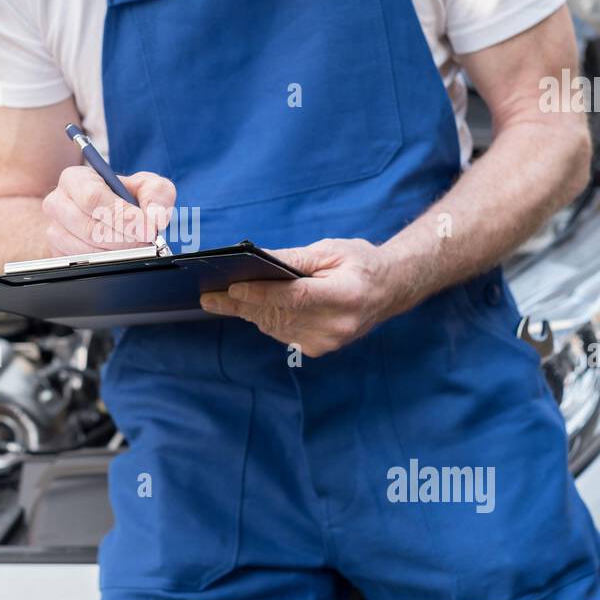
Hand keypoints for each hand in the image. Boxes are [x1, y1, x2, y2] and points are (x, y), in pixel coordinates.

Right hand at [43, 167, 175, 255]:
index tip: (148, 228)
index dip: (123, 216)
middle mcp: (58, 204)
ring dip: (118, 253)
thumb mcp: (144, 185)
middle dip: (125, 239)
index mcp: (74, 179)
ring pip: (86, 251)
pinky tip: (121, 255)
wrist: (102, 212)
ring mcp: (54, 231)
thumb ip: (156, 194)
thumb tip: (155, 216)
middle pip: (90, 228)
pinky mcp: (57, 254)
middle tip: (146, 242)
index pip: (93, 198)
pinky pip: (83, 265)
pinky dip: (108, 264)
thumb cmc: (121, 196)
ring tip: (137, 248)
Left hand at [199, 238, 403, 356]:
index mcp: (345, 295)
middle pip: (279, 315)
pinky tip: (249, 307)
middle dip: (240, 304)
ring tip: (219, 300)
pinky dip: (264, 319)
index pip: (295, 297)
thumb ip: (295, 259)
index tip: (232, 288)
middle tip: (209, 296)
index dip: (261, 294)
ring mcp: (329, 341)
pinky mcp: (320, 349)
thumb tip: (258, 259)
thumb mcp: (331, 250)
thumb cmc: (360, 263)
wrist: (390, 290)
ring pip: (275, 326)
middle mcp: (338, 324)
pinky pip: (282, 333)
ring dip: (247, 312)